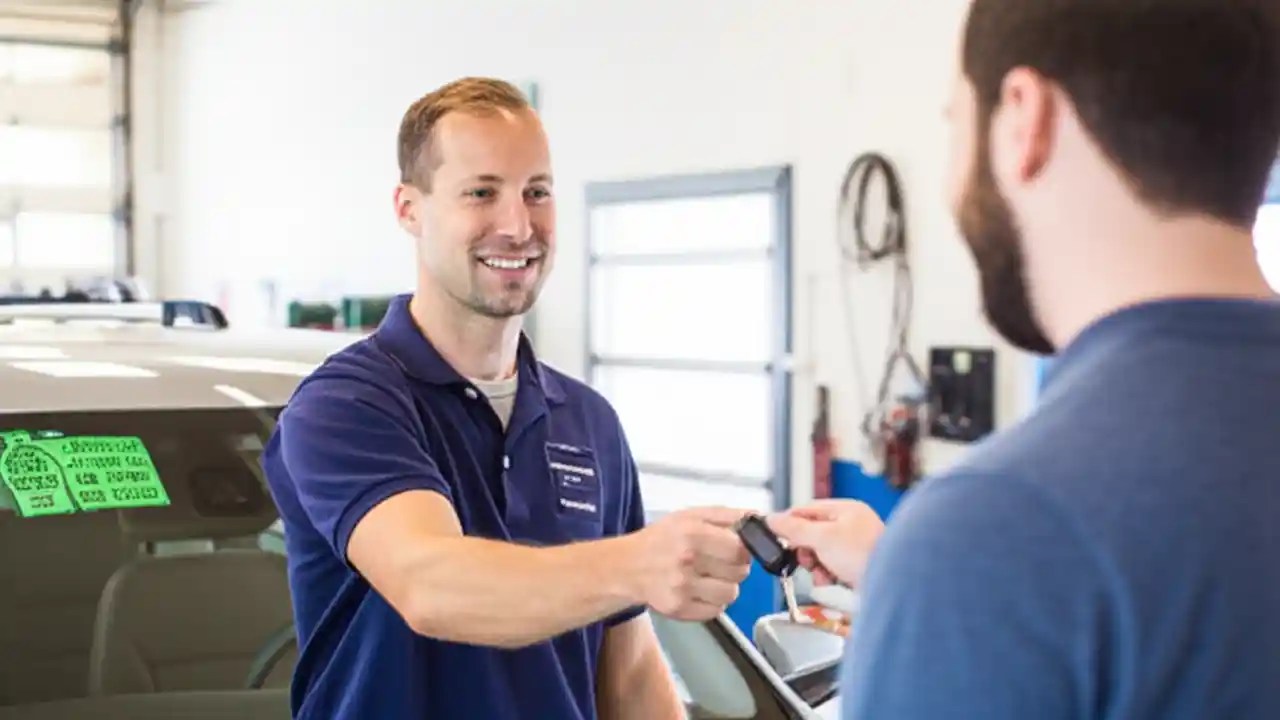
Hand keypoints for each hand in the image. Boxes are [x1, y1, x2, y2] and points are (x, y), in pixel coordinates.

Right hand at [626, 506, 752, 620]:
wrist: (627, 567)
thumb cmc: (661, 539)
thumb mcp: (691, 516)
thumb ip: (727, 515)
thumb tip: (761, 519)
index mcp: (692, 534)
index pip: (741, 549)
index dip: (743, 550)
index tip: (735, 549)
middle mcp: (687, 561)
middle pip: (740, 573)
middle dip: (735, 567)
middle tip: (719, 562)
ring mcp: (682, 588)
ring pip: (731, 594)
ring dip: (726, 586)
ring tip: (709, 578)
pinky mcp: (678, 609)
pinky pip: (716, 611)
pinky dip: (712, 602)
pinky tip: (699, 591)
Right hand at [766, 500, 884, 587]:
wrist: (892, 583)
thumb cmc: (865, 554)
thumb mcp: (822, 537)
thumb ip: (795, 528)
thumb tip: (772, 519)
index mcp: (846, 510)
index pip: (808, 510)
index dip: (790, 522)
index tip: (776, 534)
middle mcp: (852, 526)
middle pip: (813, 534)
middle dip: (806, 550)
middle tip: (806, 559)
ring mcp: (856, 547)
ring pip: (822, 553)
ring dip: (816, 566)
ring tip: (823, 573)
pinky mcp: (857, 567)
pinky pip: (833, 568)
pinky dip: (828, 576)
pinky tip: (831, 580)